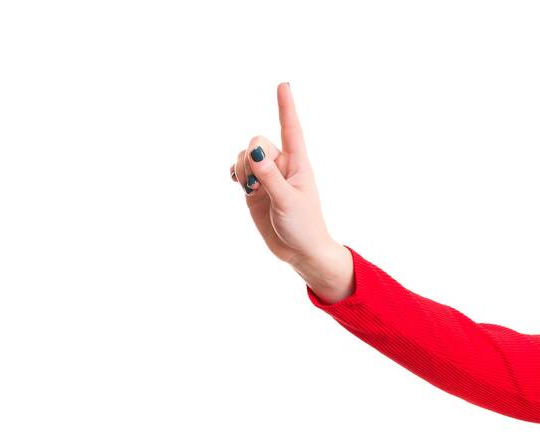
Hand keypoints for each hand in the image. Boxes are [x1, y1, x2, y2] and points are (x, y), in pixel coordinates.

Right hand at [230, 82, 337, 267]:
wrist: (300, 251)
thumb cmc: (303, 226)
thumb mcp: (287, 200)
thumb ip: (269, 175)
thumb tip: (254, 150)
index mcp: (298, 164)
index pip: (291, 129)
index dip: (285, 106)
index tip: (284, 84)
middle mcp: (282, 165)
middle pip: (258, 142)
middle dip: (251, 157)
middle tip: (255, 182)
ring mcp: (268, 176)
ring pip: (246, 155)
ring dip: (242, 168)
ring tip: (250, 189)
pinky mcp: (255, 189)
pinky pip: (239, 169)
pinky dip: (236, 172)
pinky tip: (238, 182)